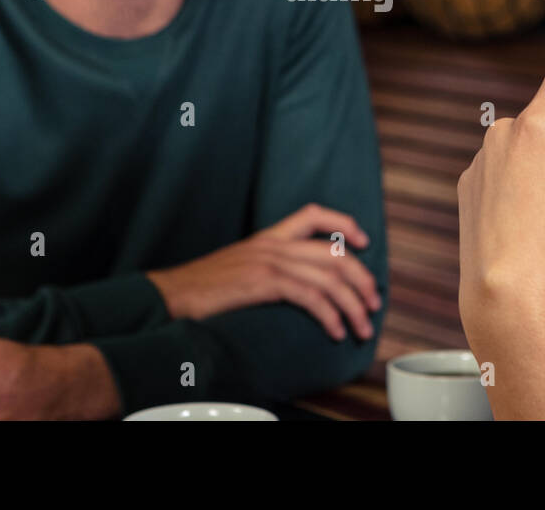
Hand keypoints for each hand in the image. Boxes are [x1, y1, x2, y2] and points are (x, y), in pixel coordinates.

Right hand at [145, 203, 380, 340]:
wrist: (170, 294)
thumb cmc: (201, 287)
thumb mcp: (239, 267)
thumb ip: (267, 267)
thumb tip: (296, 285)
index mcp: (267, 236)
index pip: (313, 214)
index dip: (344, 224)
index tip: (364, 243)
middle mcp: (273, 244)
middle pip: (335, 252)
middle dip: (362, 279)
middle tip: (373, 302)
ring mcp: (269, 261)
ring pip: (329, 278)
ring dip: (352, 305)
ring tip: (361, 326)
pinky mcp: (263, 283)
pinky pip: (310, 296)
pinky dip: (329, 315)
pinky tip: (335, 330)